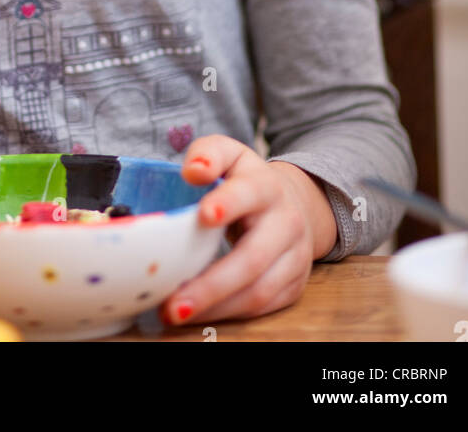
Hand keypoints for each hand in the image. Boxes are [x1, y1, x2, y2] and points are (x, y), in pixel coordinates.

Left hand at [160, 134, 336, 325]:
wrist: (294, 203)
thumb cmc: (247, 180)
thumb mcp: (230, 155)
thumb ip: (208, 153)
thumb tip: (192, 171)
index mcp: (266, 186)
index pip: (249, 192)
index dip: (228, 203)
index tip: (204, 216)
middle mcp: (286, 223)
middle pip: (253, 258)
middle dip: (212, 283)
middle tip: (173, 300)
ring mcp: (294, 257)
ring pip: (258, 290)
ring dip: (216, 307)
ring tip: (177, 312)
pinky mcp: (293, 285)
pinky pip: (261, 307)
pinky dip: (228, 314)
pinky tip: (200, 313)